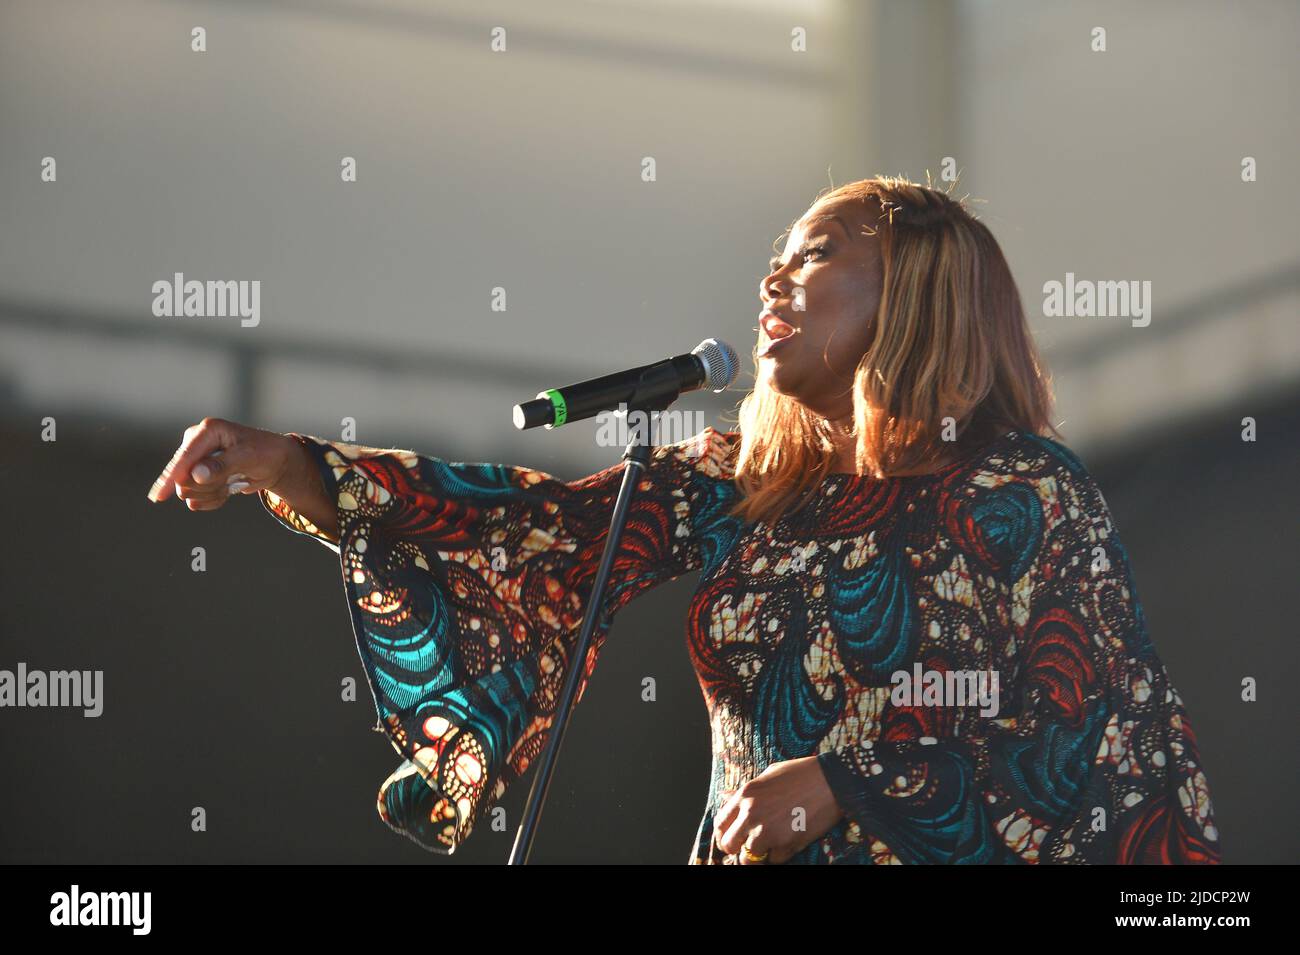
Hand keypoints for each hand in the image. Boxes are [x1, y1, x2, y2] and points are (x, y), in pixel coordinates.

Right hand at [146, 416, 297, 510]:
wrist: (274, 462)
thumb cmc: (264, 453)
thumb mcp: (248, 457)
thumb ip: (222, 465)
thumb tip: (195, 474)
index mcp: (206, 431)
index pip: (184, 457)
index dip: (171, 477)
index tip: (159, 496)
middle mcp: (195, 444)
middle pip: (184, 479)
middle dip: (208, 487)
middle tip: (231, 479)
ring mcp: (194, 461)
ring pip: (188, 491)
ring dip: (212, 493)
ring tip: (232, 481)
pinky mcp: (196, 476)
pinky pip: (195, 499)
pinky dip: (213, 499)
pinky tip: (226, 490)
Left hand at [713, 755, 845, 864]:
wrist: (832, 780)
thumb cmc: (801, 774)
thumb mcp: (768, 775)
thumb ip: (747, 791)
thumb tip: (726, 797)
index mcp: (745, 795)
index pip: (720, 823)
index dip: (725, 834)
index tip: (733, 838)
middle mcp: (751, 814)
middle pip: (729, 845)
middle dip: (737, 849)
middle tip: (749, 847)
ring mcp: (767, 831)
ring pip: (749, 859)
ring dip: (758, 855)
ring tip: (770, 845)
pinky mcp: (786, 844)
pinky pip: (774, 860)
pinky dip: (780, 855)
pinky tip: (789, 841)